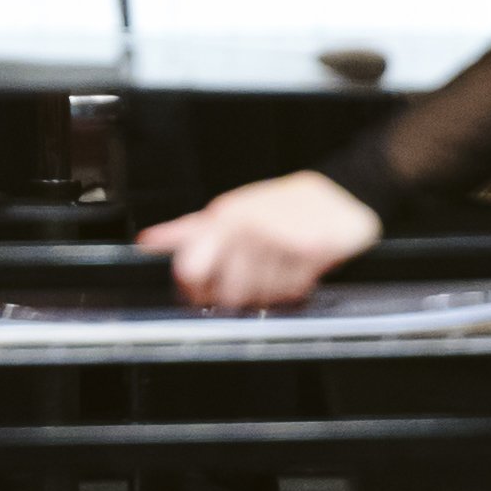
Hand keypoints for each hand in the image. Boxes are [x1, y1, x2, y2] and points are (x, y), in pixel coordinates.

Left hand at [137, 172, 384, 310]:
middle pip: (227, 292)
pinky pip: (291, 292)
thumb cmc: (282, 206)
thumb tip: (149, 241)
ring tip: (277, 271)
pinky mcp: (307, 252)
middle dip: (236, 297)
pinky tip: (295, 270)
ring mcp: (277, 239)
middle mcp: (246, 227)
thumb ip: (187, 231)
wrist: (340, 194)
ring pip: (260, 296)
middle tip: (249, 285)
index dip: (193, 289)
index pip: (190, 268)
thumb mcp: (228, 211)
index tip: (201, 293)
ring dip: (269, 293)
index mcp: (223, 218)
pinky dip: (294, 289)